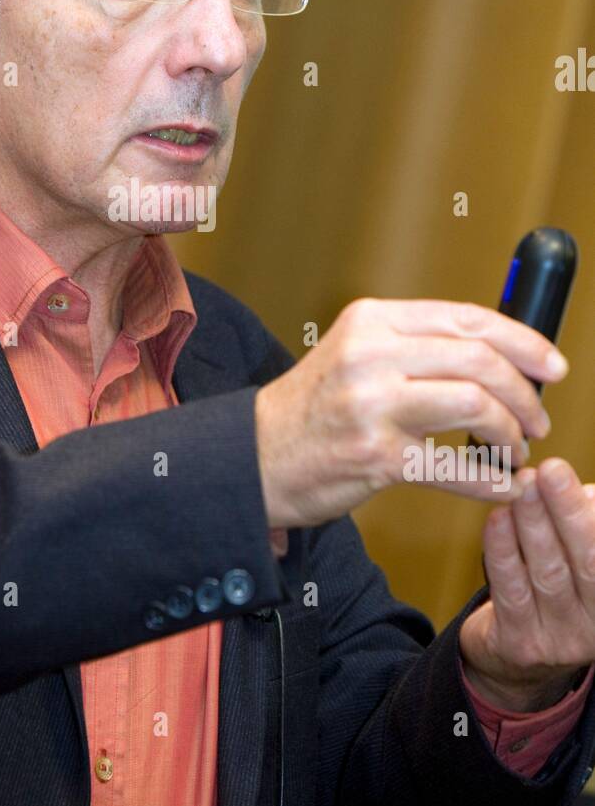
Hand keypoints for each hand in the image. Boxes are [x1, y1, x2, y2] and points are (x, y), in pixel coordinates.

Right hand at [255, 297, 566, 528]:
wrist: (253, 456)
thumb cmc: (312, 410)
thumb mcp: (356, 354)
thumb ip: (416, 346)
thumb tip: (496, 354)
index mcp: (372, 321)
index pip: (466, 318)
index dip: (523, 341)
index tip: (552, 365)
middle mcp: (371, 354)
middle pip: (479, 360)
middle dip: (523, 394)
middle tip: (537, 419)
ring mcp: (373, 404)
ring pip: (475, 405)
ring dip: (510, 434)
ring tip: (513, 451)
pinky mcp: (375, 456)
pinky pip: (455, 468)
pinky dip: (491, 482)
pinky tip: (502, 486)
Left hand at [459, 458, 594, 710]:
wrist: (515, 664)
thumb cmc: (553, 593)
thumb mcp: (577, 563)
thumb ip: (584, 526)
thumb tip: (585, 490)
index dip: (591, 515)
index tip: (568, 473)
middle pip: (588, 564)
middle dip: (568, 512)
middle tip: (550, 471)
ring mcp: (561, 641)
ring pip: (548, 575)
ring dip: (534, 524)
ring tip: (521, 487)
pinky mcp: (521, 645)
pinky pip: (511, 592)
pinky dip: (503, 551)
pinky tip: (497, 518)